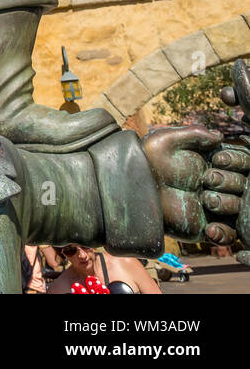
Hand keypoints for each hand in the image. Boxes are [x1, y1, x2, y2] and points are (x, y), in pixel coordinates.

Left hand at [144, 125, 248, 259]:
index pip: (242, 162)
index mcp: (213, 163)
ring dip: (227, 204)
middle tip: (208, 180)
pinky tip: (210, 229)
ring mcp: (213, 206)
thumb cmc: (147, 159)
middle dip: (230, 182)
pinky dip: (224, 234)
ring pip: (238, 208)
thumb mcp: (167, 140)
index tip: (218, 160)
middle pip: (243, 185)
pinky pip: (227, 235)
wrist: (131, 186)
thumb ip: (193, 133)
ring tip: (207, 200)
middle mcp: (217, 185)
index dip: (236, 161)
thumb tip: (219, 136)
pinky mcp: (204, 226)